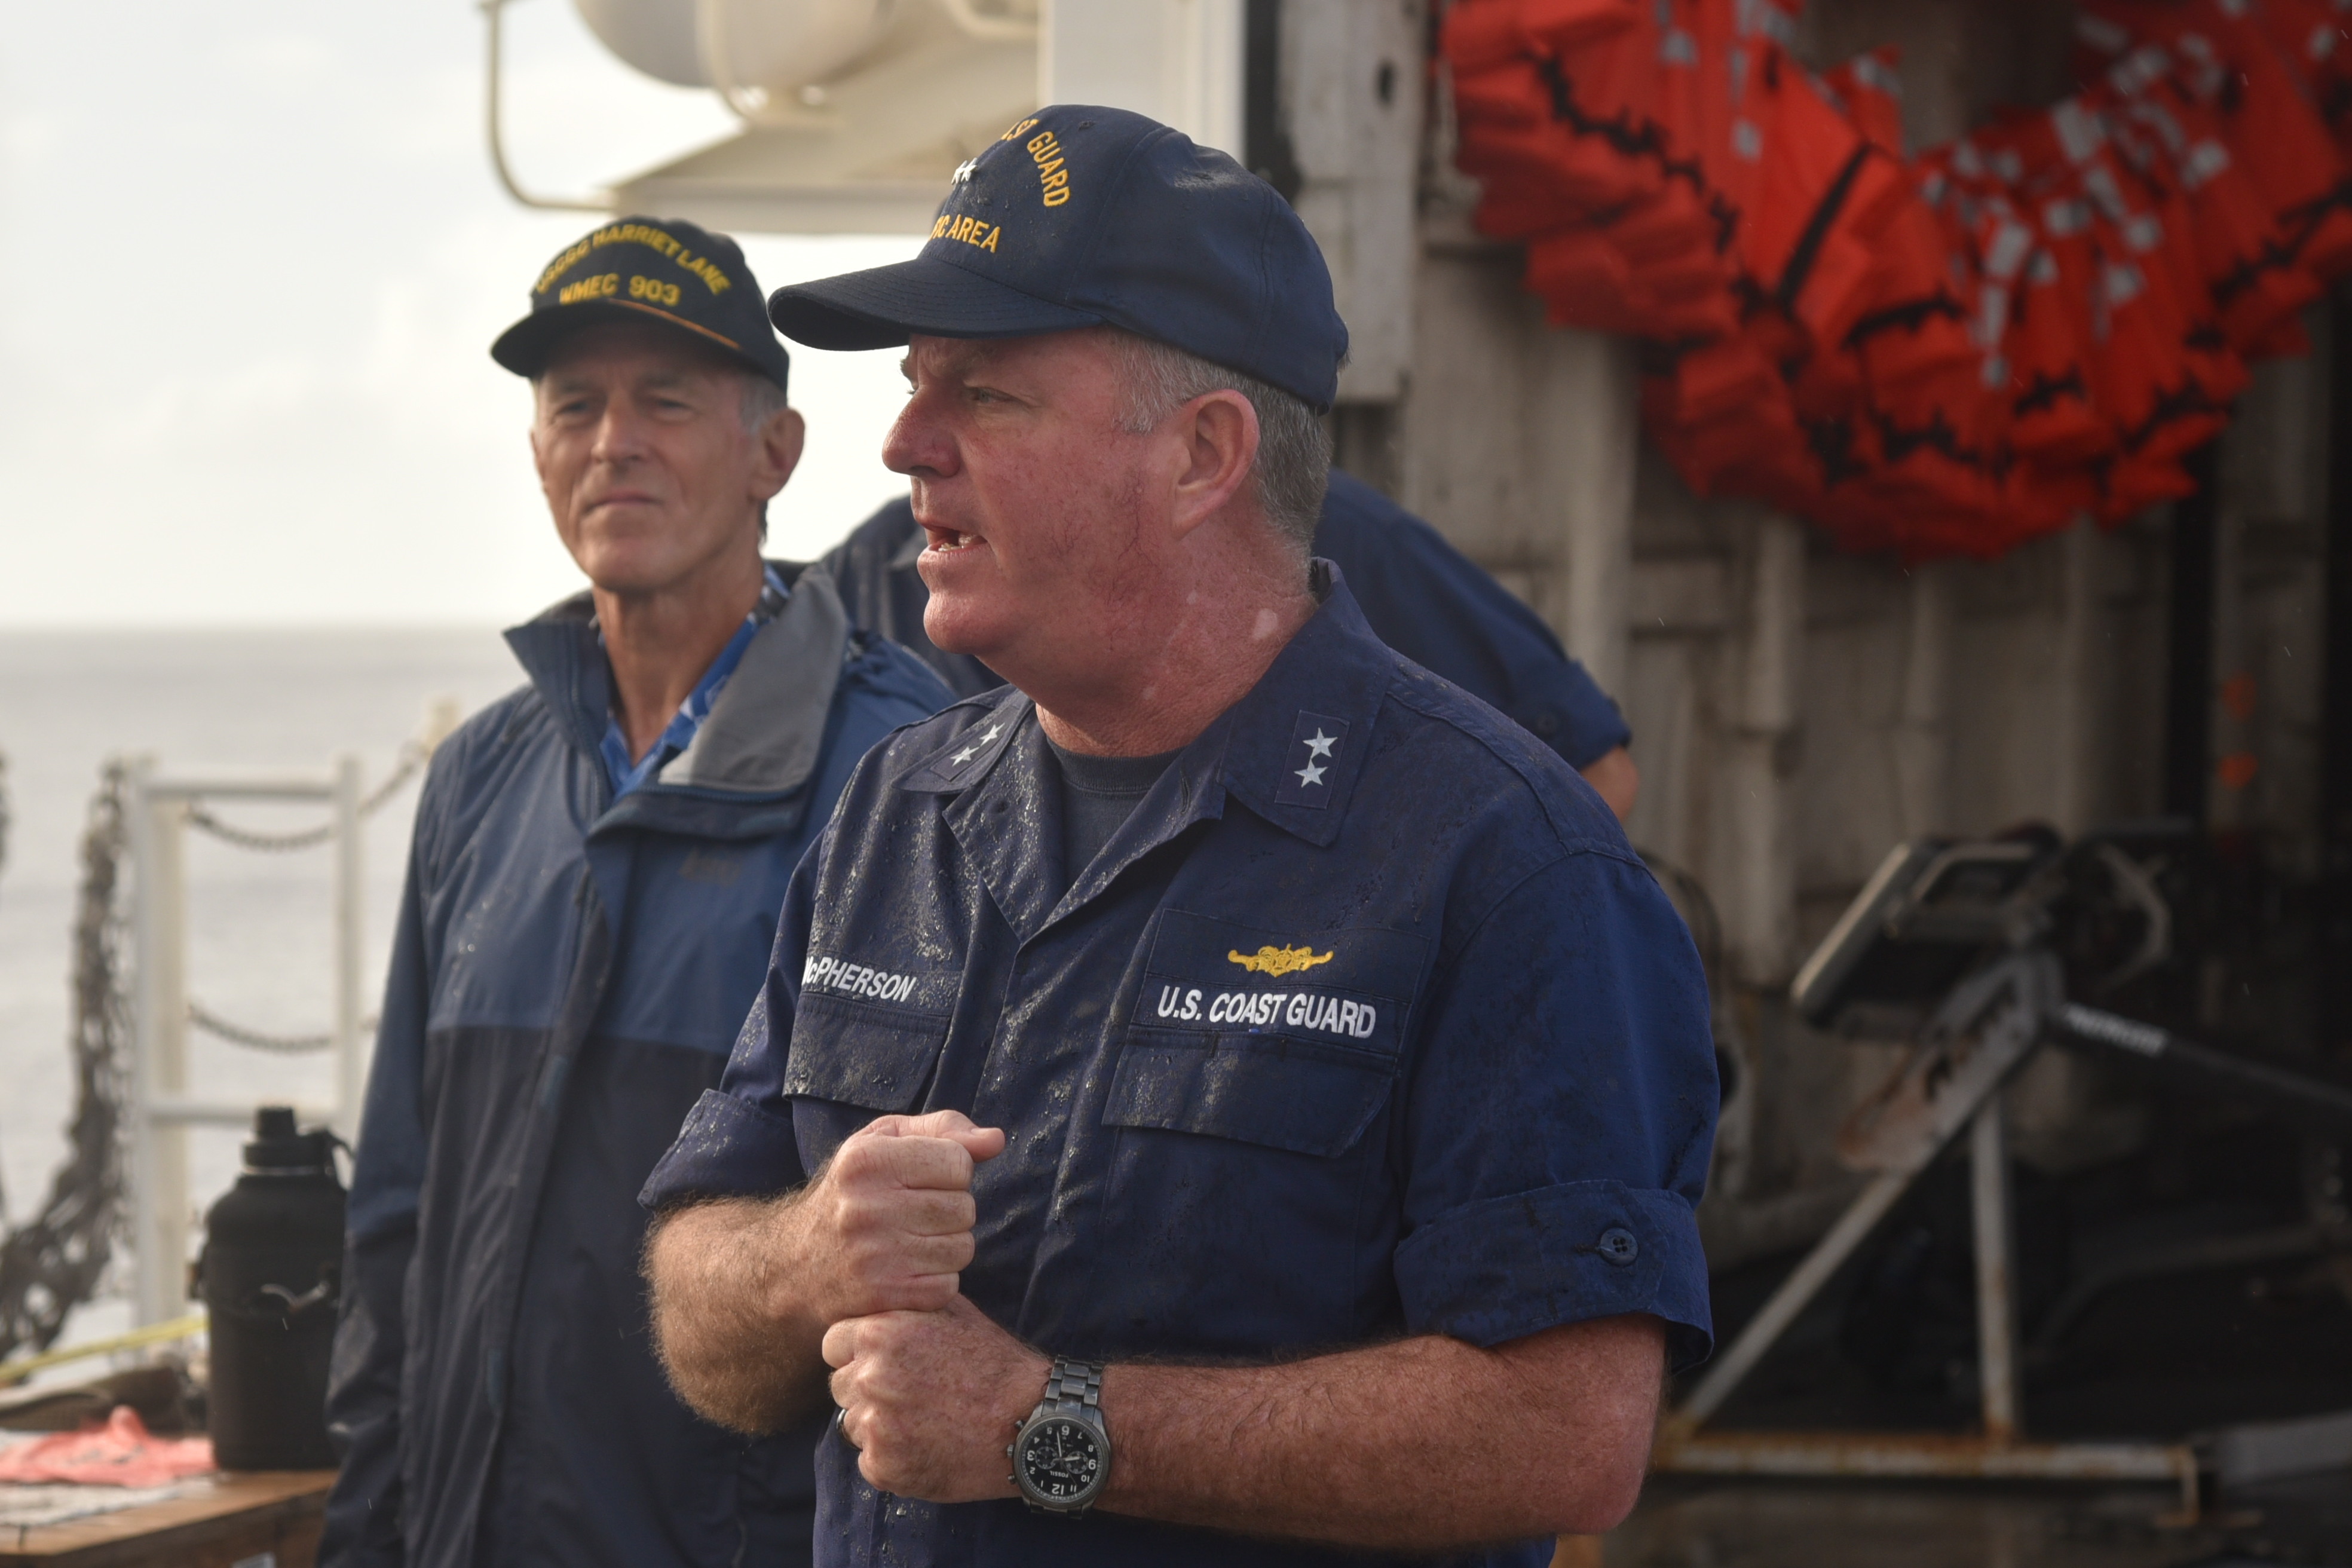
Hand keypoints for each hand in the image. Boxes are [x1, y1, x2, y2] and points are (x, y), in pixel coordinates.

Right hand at [795, 1110, 1006, 1325]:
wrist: (793, 1267)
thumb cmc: (851, 1193)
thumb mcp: (884, 1142)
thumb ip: (943, 1129)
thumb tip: (995, 1140)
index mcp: (867, 1160)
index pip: (959, 1162)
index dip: (951, 1172)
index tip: (923, 1181)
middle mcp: (864, 1207)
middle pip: (964, 1208)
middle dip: (951, 1211)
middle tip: (915, 1217)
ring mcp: (873, 1257)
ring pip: (962, 1249)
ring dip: (947, 1248)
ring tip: (911, 1243)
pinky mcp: (882, 1298)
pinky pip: (947, 1286)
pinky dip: (936, 1282)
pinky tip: (907, 1272)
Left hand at [824, 1294, 1046, 1501]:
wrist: (1029, 1422)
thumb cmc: (995, 1364)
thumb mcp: (955, 1313)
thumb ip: (908, 1306)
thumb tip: (884, 1297)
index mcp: (881, 1334)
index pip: (833, 1343)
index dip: (855, 1351)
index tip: (879, 1361)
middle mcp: (870, 1378)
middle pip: (841, 1385)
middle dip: (865, 1388)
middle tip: (908, 1394)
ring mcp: (875, 1426)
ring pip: (854, 1424)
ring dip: (878, 1424)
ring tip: (924, 1421)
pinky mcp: (884, 1467)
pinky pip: (870, 1460)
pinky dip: (893, 1457)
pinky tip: (928, 1446)